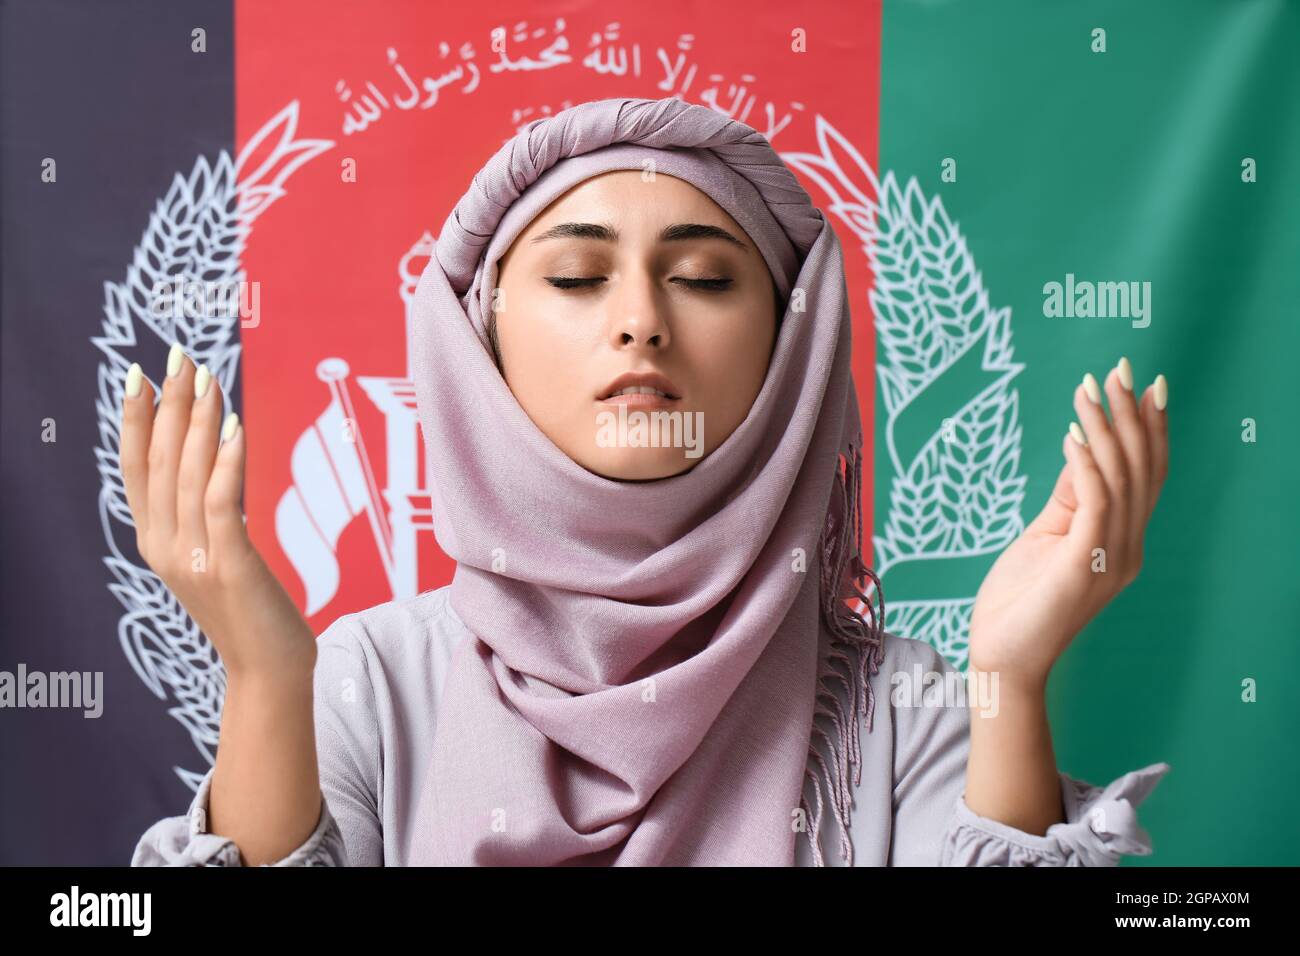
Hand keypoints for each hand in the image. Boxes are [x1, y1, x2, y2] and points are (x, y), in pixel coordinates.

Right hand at [119, 342, 316, 678]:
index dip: (134, 420)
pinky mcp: (230, 565)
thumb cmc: (247, 610)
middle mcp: (164, 546)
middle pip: (158, 461)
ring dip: (197, 420)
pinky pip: (222, 502)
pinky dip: (225, 461)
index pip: (135, 469)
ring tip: (207, 377)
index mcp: (154, 542)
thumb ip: (198, 518)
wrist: (269, 669)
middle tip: (178, 355)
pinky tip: (235, 426)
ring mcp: (194, 557)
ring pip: (187, 474)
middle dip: (168, 403)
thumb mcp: (209, 558)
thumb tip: (202, 463)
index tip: (139, 374)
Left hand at [968, 357, 1168, 688]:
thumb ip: (1070, 496)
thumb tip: (1082, 445)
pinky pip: (1093, 504)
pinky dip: (1087, 465)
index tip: (1145, 384)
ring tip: (1091, 388)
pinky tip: (1074, 434)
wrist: (1001, 657)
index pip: (1147, 476)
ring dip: (1106, 429)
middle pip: (1142, 470)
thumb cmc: (1020, 599)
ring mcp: (1108, 560)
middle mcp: (1126, 549)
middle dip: (1133, 415)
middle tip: (1120, 368)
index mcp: (1122, 542)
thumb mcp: (1047, 535)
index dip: (1150, 429)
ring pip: (1121, 480)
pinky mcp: (1082, 567)